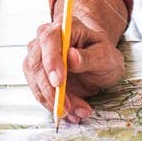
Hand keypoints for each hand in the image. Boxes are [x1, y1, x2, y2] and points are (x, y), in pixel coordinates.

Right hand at [23, 0, 128, 121]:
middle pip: (37, 63)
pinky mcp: (36, 74)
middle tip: (67, 108)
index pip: (49, 39)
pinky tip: (71, 113)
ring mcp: (37, 56)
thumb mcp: (106, 56)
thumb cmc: (101, 52)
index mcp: (64, 27)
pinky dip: (53, 105)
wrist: (95, 58)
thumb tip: (72, 57)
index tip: (58, 81)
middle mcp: (44, 39)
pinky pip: (39, 92)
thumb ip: (90, 57)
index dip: (51, 60)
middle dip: (50, 90)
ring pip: (35, 81)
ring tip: (77, 112)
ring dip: (53, 101)